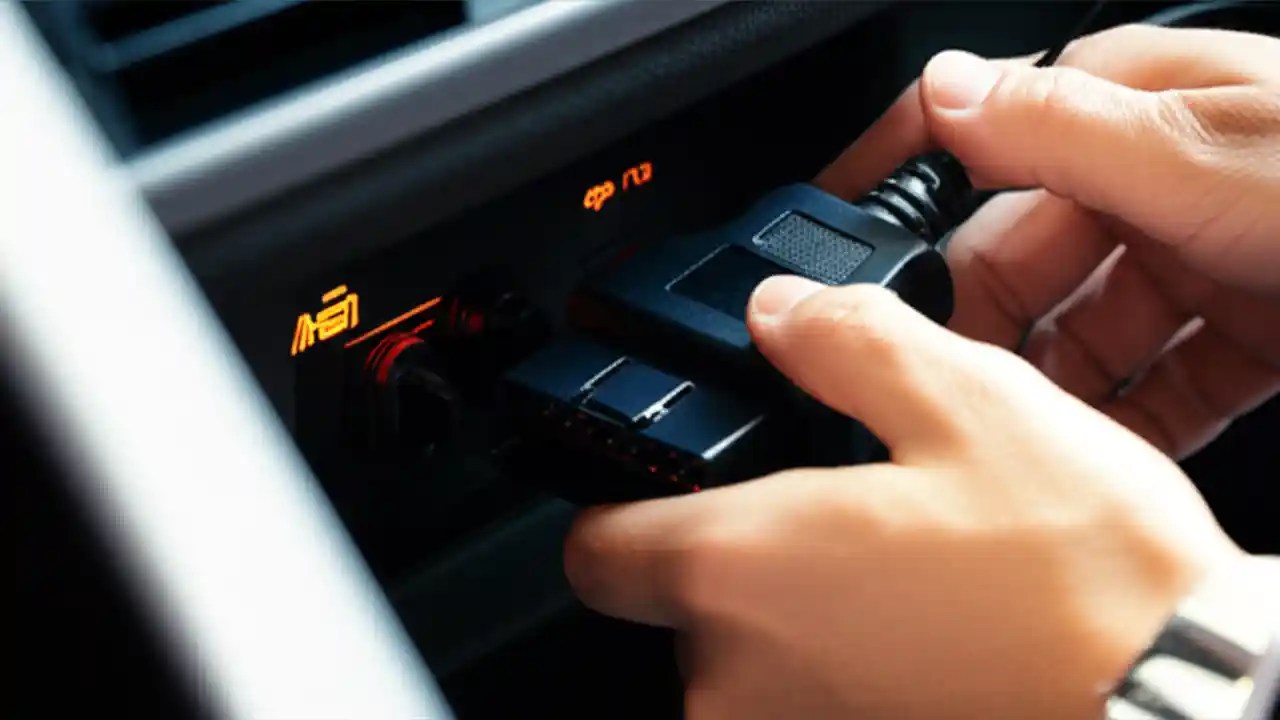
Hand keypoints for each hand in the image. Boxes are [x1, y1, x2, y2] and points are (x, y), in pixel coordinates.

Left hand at [565, 278, 1243, 718]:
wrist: (1180, 703)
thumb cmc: (1082, 579)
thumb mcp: (965, 404)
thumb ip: (844, 345)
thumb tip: (778, 315)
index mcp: (740, 571)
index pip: (592, 549)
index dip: (619, 506)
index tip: (663, 487)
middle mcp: (739, 679)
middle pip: (678, 605)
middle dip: (740, 557)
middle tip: (839, 515)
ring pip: (746, 663)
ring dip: (802, 615)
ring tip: (903, 573)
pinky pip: (807, 704)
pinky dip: (845, 668)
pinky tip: (927, 630)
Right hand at [818, 24, 1279, 458]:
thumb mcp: (1204, 145)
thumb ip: (1063, 127)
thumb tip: (940, 94)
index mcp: (1127, 111)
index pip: (974, 140)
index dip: (894, 190)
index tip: (834, 252)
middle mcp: (1151, 181)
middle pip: (1014, 261)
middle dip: (972, 329)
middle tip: (936, 392)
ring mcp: (1195, 257)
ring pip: (1077, 338)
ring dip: (1046, 396)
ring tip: (1017, 448)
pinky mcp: (1242, 332)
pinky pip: (1155, 390)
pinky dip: (1128, 429)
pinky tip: (1105, 458)